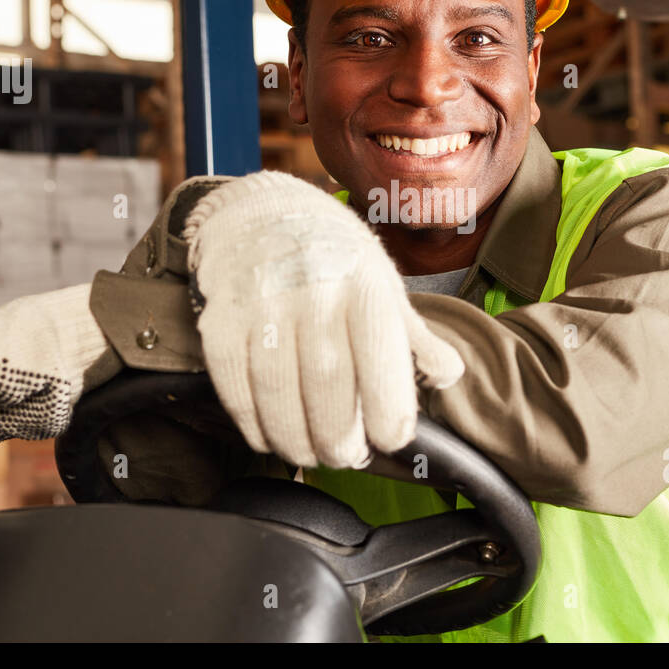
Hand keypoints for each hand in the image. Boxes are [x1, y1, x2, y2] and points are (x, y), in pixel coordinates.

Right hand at [184, 171, 463, 469]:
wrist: (258, 212)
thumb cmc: (333, 256)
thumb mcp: (383, 282)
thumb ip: (415, 336)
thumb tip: (449, 376)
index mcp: (364, 284)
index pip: (381, 359)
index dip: (388, 411)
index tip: (391, 439)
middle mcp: (313, 291)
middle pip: (328, 387)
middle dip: (339, 437)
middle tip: (345, 456)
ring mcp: (261, 305)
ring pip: (277, 394)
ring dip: (295, 439)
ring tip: (310, 454)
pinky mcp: (220, 320)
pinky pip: (235, 386)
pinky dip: (252, 423)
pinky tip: (270, 436)